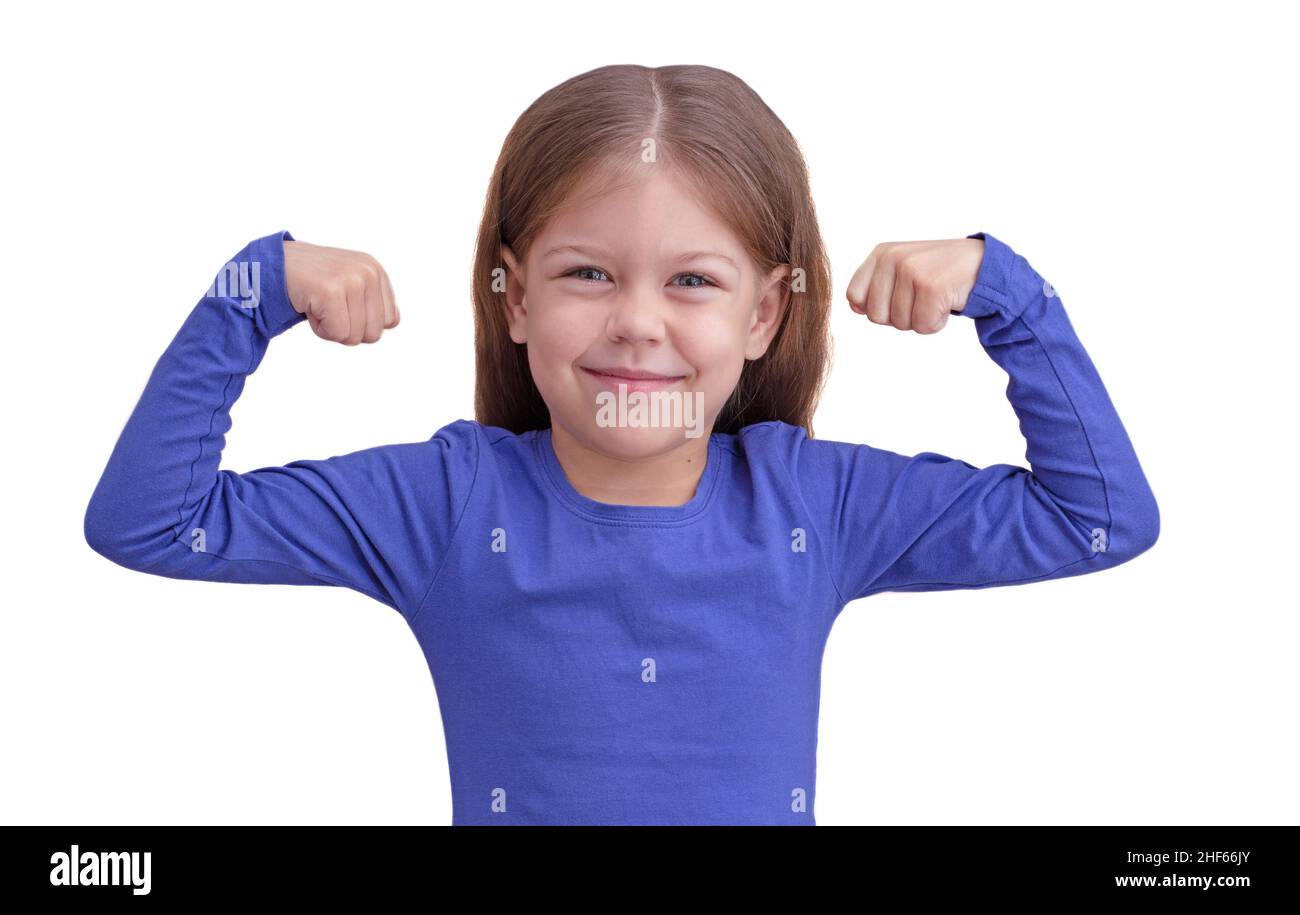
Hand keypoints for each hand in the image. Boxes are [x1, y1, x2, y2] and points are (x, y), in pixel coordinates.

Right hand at [283, 240, 399, 344]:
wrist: (273, 266)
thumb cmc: (313, 282)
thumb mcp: (350, 285)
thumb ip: (374, 302)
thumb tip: (393, 322)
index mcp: (376, 271)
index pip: (389, 321)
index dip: (361, 322)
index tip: (341, 304)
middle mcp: (368, 272)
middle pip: (374, 333)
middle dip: (347, 329)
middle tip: (327, 306)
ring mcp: (351, 280)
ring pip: (354, 337)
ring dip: (331, 329)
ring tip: (318, 304)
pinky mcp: (331, 291)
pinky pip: (337, 333)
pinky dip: (320, 329)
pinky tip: (310, 307)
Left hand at [845, 237, 984, 333]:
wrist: (982, 264)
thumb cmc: (938, 273)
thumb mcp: (901, 271)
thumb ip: (874, 288)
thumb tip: (855, 307)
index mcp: (882, 253)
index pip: (854, 296)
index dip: (876, 307)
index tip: (898, 297)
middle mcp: (893, 258)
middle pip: (876, 316)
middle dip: (900, 316)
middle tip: (921, 297)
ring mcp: (912, 271)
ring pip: (900, 324)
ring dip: (921, 319)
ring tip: (936, 297)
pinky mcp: (931, 287)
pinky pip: (922, 326)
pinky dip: (937, 322)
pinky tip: (947, 302)